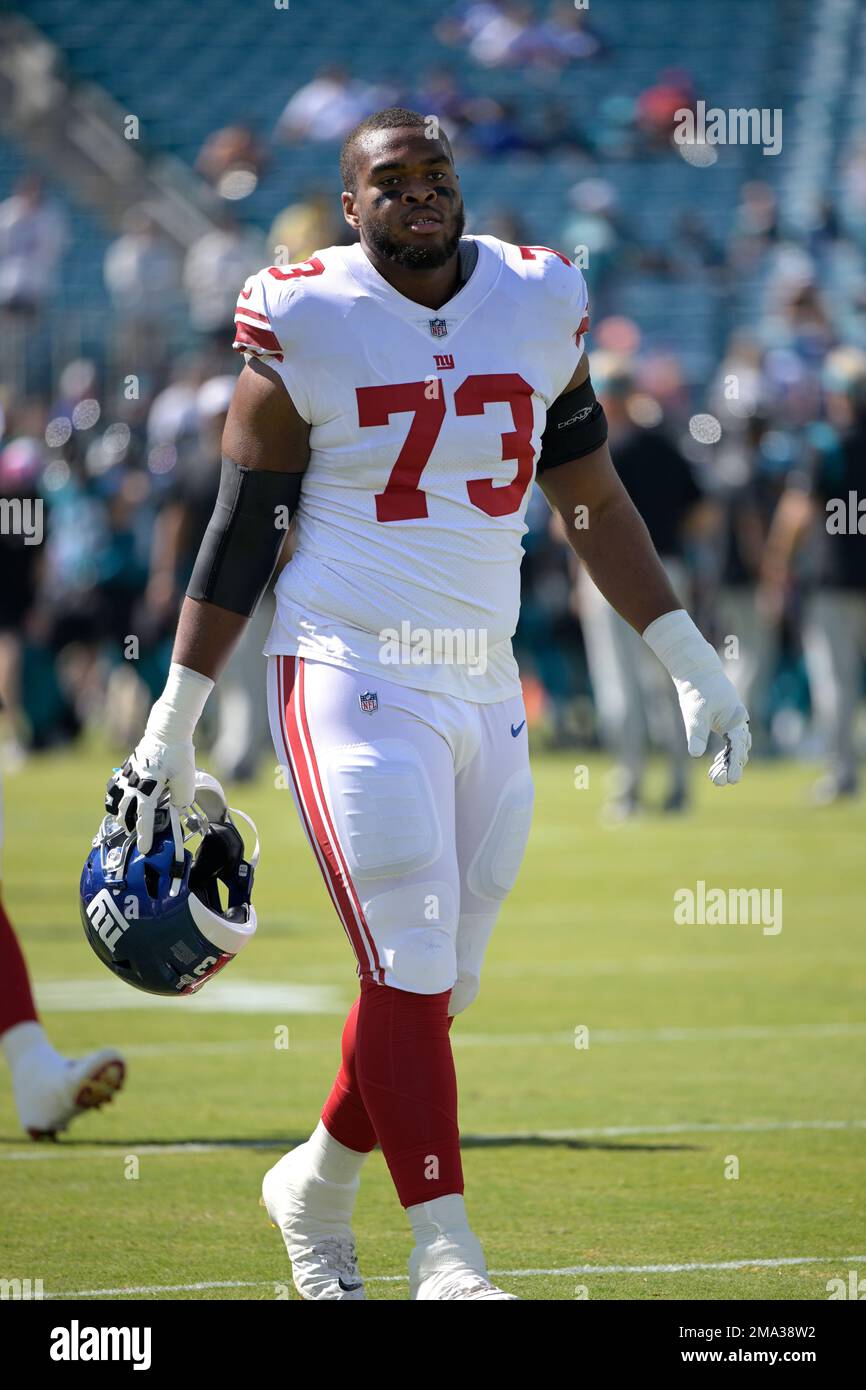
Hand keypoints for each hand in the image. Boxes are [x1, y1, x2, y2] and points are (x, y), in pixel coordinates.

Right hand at [104, 663, 212, 853]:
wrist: (168, 729)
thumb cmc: (178, 753)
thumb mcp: (186, 779)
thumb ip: (181, 799)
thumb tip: (175, 808)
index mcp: (148, 788)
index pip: (144, 819)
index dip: (144, 836)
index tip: (144, 849)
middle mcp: (133, 784)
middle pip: (125, 813)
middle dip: (131, 827)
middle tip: (139, 836)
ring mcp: (127, 775)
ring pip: (116, 801)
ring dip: (121, 813)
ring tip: (129, 820)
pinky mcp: (127, 767)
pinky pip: (115, 787)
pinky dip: (116, 796)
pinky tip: (123, 800)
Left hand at [672, 669, 750, 785]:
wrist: (698, 674)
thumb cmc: (698, 692)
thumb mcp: (695, 713)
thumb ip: (697, 733)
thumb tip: (695, 754)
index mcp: (736, 720)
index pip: (738, 747)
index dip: (734, 764)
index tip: (730, 780)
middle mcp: (739, 723)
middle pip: (740, 751)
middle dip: (731, 767)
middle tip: (719, 783)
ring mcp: (734, 724)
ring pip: (736, 749)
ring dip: (727, 763)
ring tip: (715, 777)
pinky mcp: (726, 725)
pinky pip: (730, 744)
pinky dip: (724, 755)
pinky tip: (715, 765)